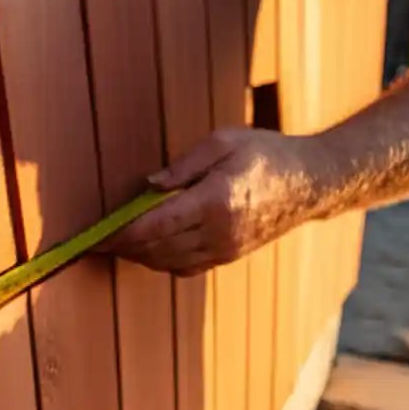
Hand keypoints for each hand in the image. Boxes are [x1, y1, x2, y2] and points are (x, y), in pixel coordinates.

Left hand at [98, 128, 329, 275]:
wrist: (311, 182)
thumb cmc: (266, 154)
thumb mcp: (224, 142)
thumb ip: (183, 166)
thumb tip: (148, 186)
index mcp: (215, 201)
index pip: (154, 226)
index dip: (120, 234)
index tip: (97, 234)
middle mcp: (219, 232)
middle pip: (156, 249)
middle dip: (123, 247)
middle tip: (98, 240)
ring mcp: (225, 249)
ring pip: (167, 263)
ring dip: (139, 256)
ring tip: (117, 244)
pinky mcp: (229, 256)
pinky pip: (184, 268)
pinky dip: (161, 262)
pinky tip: (148, 248)